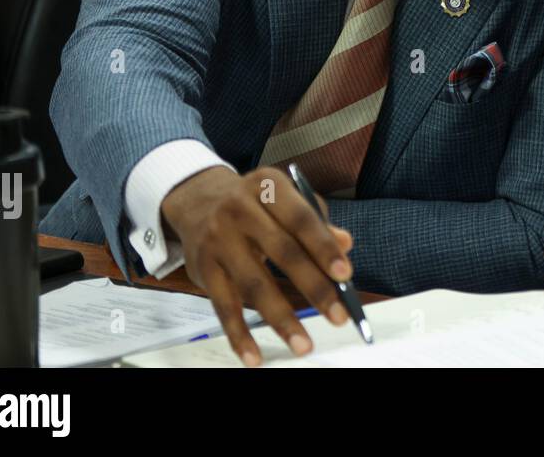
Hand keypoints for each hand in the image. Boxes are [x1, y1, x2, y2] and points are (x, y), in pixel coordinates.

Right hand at [161, 165, 354, 365]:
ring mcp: (218, 240)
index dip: (323, 247)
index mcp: (268, 187)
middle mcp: (240, 210)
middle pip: (282, 252)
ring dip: (281, 318)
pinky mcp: (203, 268)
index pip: (301, 218)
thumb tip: (345, 245)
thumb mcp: (285, 199)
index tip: (346, 274)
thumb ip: (316, 222)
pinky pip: (223, 307)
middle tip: (339, 316)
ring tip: (303, 344)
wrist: (198, 199)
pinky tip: (255, 357)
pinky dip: (239, 335)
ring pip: (253, 284)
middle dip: (314, 287)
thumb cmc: (256, 203)